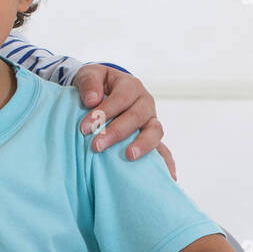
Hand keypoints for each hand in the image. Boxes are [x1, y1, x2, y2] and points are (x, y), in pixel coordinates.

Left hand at [72, 63, 175, 178]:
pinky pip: (163, 149)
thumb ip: (89, 83)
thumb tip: (91, 100)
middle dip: (117, 132)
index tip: (84, 128)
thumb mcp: (90, 74)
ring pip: (155, 131)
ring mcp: (151, 120)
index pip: (120, 99)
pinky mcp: (151, 136)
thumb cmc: (96, 83)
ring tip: (129, 156)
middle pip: (137, 117)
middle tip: (97, 146)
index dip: (103, 112)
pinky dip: (166, 162)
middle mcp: (145, 103)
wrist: (104, 88)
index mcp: (131, 86)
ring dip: (143, 145)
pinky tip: (169, 177)